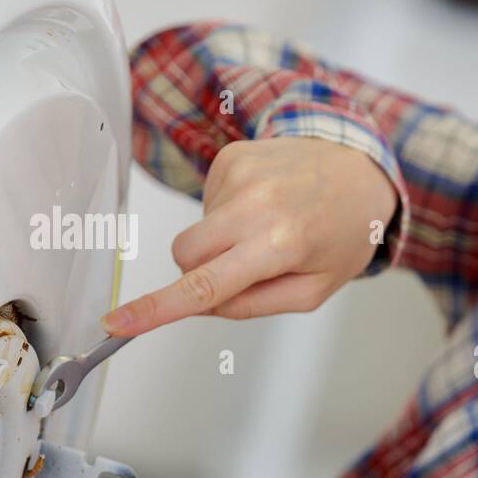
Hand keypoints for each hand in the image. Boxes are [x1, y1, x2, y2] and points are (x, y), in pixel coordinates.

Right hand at [101, 136, 398, 335]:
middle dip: (202, 271)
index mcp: (280, 244)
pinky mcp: (232, 154)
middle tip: (249, 266)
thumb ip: (251, 306)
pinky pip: (207, 202)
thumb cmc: (342, 234)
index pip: (205, 285)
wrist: (361, 169)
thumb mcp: (312, 291)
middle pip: (185, 255)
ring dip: (223, 239)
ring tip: (271, 226)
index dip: (156, 309)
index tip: (117, 323)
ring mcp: (241, 173)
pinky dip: (229, 212)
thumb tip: (198, 307)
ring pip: (196, 230)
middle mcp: (256, 203)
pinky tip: (265, 204)